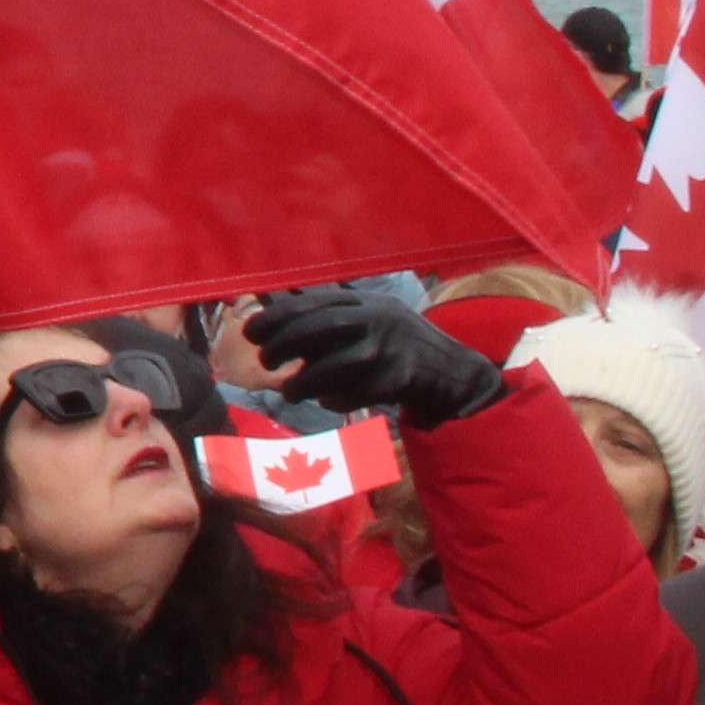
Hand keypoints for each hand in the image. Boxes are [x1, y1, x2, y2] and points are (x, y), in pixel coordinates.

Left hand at [244, 286, 505, 428]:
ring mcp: (392, 349)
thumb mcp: (368, 321)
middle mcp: (379, 319)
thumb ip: (328, 321)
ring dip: (305, 381)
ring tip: (290, 391)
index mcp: (367, 303)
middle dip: (285, 343)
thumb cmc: (398, 348)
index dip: (278, 316)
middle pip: (321, 327)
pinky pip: (358, 391)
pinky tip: (328, 401)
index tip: (250, 331)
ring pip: (336, 364)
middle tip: (266, 360)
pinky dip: (336, 399)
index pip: (314, 302)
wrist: (454, 374)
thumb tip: (272, 319)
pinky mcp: (402, 378)